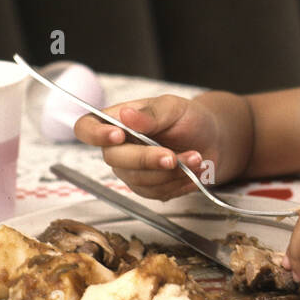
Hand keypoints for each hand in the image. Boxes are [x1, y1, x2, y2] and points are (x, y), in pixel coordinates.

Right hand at [72, 94, 221, 200]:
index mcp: (118, 121)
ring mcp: (131, 171)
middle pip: (115, 160)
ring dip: (171, 172)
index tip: (118, 135)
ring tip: (196, 158)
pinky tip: (194, 170)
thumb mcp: (173, 107)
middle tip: (172, 156)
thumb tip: (127, 116)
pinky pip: (157, 192)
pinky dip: (179, 182)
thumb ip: (151, 114)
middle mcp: (119, 148)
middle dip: (147, 160)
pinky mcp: (148, 188)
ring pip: (139, 180)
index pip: (87, 128)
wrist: (212, 140)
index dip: (95, 134)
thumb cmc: (189, 119)